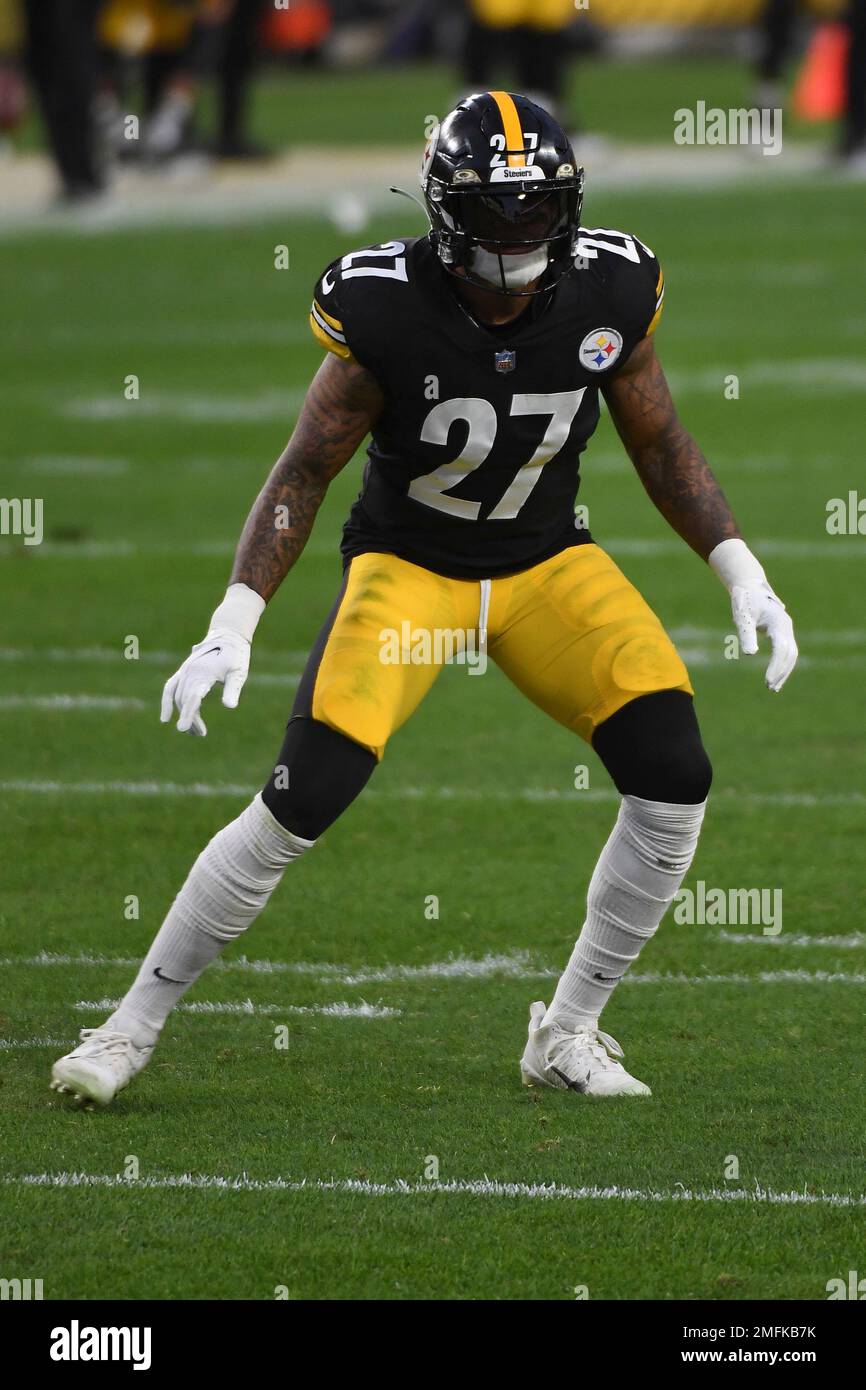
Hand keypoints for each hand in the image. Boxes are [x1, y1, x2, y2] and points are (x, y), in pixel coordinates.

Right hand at [160, 630, 249, 735]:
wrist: (227, 636)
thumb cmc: (236, 656)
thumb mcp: (238, 673)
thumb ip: (233, 689)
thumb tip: (229, 706)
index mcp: (203, 673)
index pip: (192, 698)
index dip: (188, 714)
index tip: (184, 729)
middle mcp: (190, 672)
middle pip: (184, 701)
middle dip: (189, 719)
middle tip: (200, 734)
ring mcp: (184, 671)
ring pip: (178, 697)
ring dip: (183, 714)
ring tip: (193, 731)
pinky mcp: (183, 671)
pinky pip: (170, 687)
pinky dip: (166, 702)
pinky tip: (165, 718)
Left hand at [709, 539, 797, 692]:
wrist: (750, 587)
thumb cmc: (745, 601)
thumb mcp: (742, 617)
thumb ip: (746, 634)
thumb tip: (751, 654)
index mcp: (778, 622)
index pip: (781, 649)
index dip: (776, 665)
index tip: (767, 680)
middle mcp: (786, 626)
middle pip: (790, 653)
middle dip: (781, 671)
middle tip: (770, 687)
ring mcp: (786, 629)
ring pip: (790, 654)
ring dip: (783, 671)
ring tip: (773, 688)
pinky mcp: (782, 632)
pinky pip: (786, 651)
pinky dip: (782, 665)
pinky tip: (774, 677)